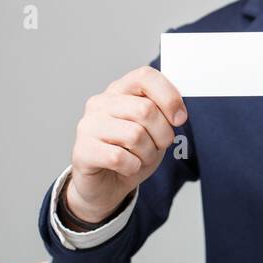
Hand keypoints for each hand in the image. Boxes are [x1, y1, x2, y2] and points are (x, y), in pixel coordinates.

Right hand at [67, 66, 186, 222]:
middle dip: (162, 134)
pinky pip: (119, 157)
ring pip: (134, 135)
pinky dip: (132, 167)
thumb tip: (177, 112)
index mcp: (120, 90)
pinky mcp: (82, 151)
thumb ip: (163, 113)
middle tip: (159, 146)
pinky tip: (126, 168)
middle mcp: (101, 103)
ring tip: (141, 158)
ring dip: (148, 154)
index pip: (145, 77)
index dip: (169, 97)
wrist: (106, 185)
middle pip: (145, 110)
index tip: (179, 119)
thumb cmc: (132, 153)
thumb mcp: (154, 129)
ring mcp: (88, 125)